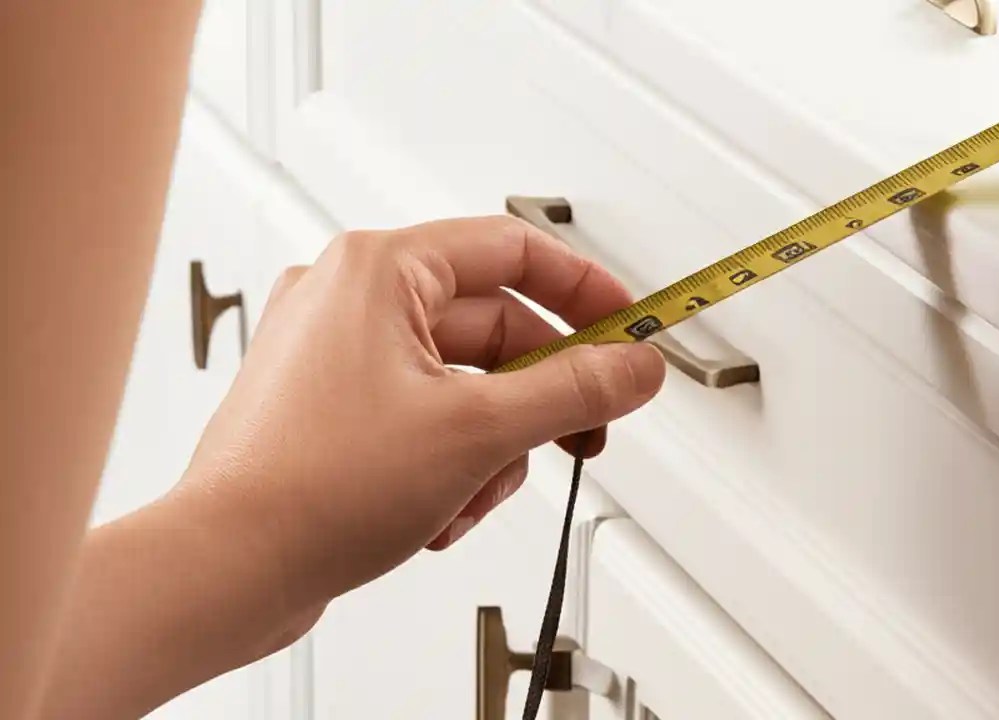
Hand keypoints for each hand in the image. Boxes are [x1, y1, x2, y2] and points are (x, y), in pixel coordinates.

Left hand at [172, 216, 664, 631]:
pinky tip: (441, 508)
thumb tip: (631, 368)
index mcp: (377, 270)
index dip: (583, 288)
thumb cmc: (308, 488)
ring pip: (465, 384)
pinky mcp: (335, 410)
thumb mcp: (477, 432)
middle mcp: (351, 300)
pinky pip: (427, 418)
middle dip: (539, 395)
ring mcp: (338, 357)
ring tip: (477, 490)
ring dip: (492, 445)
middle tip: (586, 426)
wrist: (226, 569)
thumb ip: (573, 391)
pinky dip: (451, 462)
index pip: (512, 249)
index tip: (626, 324)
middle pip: (494, 327)